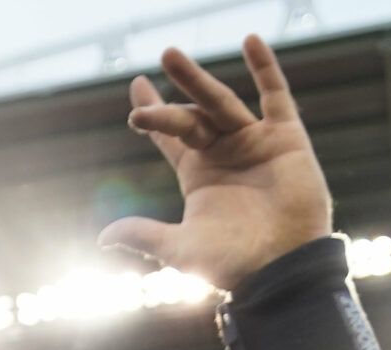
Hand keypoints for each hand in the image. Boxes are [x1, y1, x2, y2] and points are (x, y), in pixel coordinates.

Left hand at [98, 37, 334, 287]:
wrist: (283, 268)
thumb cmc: (234, 264)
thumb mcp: (180, 249)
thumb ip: (145, 235)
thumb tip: (104, 236)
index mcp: (198, 175)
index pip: (170, 137)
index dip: (152, 115)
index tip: (137, 89)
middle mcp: (224, 154)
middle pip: (189, 117)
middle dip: (166, 105)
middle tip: (143, 89)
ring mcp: (255, 142)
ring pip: (220, 102)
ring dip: (196, 80)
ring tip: (170, 56)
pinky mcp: (286, 139)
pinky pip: (276, 96)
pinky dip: (266, 69)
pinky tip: (251, 41)